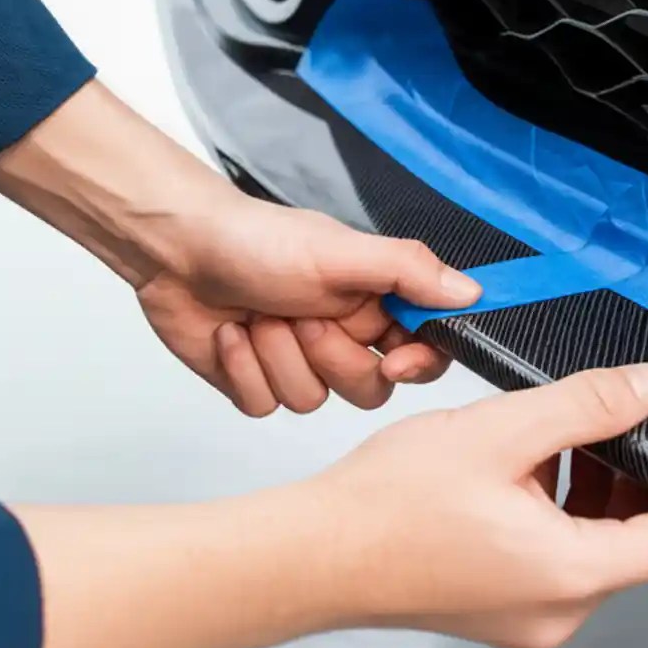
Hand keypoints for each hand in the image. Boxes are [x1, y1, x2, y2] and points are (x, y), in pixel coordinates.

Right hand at [15, 365, 647, 647]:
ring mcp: (531, 618)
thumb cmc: (387, 505)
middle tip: (599, 424)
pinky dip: (554, 513)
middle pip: (639, 542)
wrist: (315, 551)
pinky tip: (517, 472)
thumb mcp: (499, 430)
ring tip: (544, 441)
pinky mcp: (504, 611)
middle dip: (631, 477)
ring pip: (596, 547)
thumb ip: (585, 405)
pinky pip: (557, 560)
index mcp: (571, 573)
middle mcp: (559, 611)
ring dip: (588, 490)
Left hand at [136, 199, 480, 416]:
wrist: (176, 248)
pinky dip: (243, 369)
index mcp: (375, 301)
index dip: (416, 363)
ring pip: (313, 401)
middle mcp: (344, 335)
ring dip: (279, 357)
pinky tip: (232, 333)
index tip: (396, 358)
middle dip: (329, 356)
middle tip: (301, 315)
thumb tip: (471, 292)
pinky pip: (266, 406)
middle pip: (368, 388)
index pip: (426, 350)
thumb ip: (408, 273)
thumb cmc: (257, 240)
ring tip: (259, 314)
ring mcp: (300, 362)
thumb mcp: (342, 252)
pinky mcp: (257, 382)